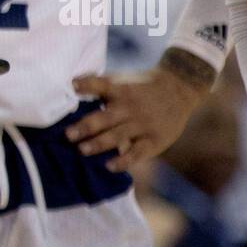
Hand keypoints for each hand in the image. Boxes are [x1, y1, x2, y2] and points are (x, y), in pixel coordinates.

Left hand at [67, 63, 206, 172]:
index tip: (70, 86)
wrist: (179, 89)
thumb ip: (101, 86)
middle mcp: (130, 107)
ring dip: (98, 144)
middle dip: (85, 127)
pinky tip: (108, 166)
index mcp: (121, 89)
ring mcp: (142, 124)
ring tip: (82, 150)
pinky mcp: (154, 141)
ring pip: (117, 136)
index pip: (100, 85)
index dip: (85, 85)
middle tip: (68, 135)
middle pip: (105, 117)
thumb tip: (71, 86)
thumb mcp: (124, 80)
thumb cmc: (142, 87)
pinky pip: (136, 153)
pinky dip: (122, 161)